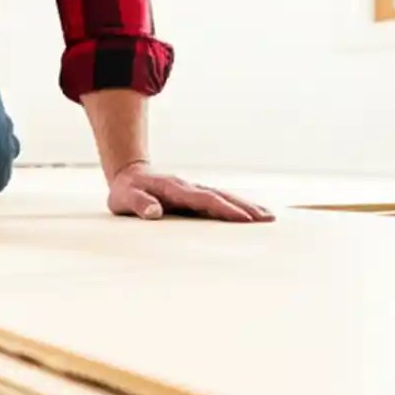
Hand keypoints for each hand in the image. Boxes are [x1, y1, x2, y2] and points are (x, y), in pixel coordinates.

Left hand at [106, 161, 273, 221]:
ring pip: (225, 197)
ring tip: (269, 217)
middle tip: (268, 219)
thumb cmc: (126, 191)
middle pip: (222, 196)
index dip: (224, 209)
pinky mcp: (196, 196)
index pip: (204, 200)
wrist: (129, 175)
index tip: (243, 219)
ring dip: (247, 206)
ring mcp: (195, 190)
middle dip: (245, 208)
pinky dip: (238, 206)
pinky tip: (252, 214)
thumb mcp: (125, 199)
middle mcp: (189, 187)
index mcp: (175, 189)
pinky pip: (221, 200)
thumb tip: (154, 212)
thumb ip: (139, 204)